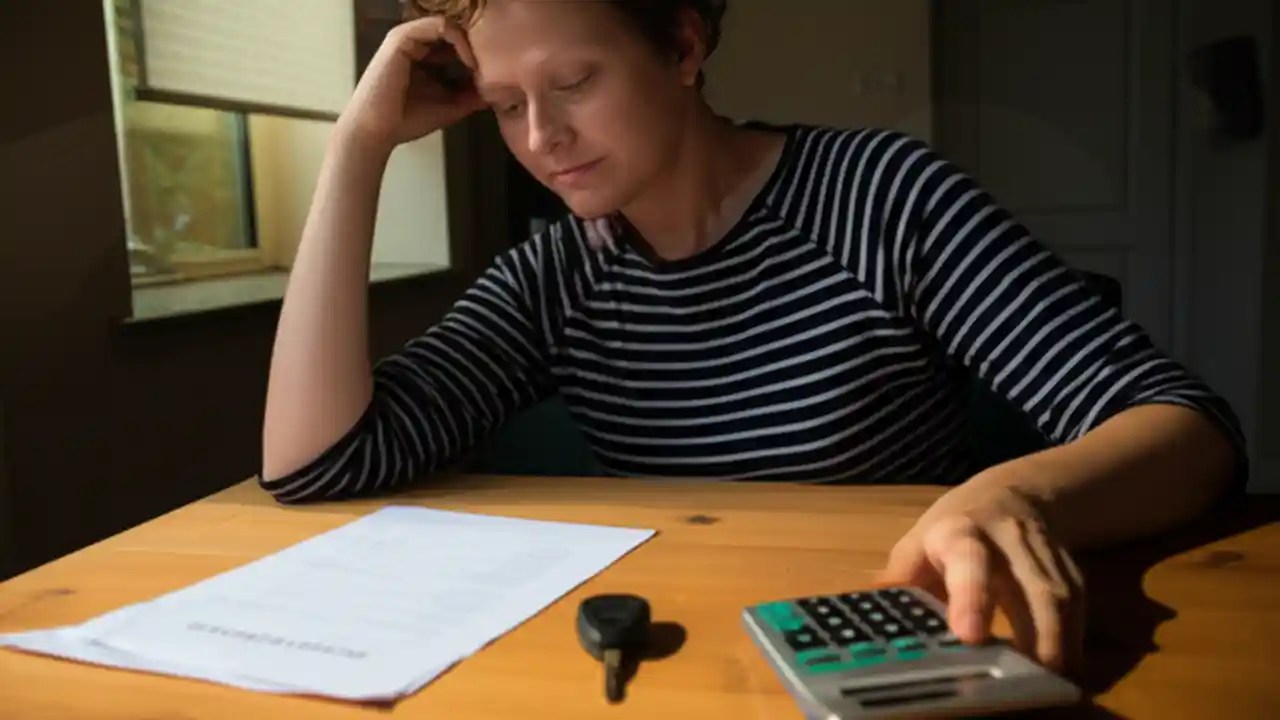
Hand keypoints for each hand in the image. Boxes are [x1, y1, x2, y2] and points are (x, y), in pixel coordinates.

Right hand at [337, 16, 485, 154]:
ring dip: (471, 43)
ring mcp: (408, 37)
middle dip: (478, 46)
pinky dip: (459, 41)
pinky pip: (440, 26)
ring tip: (482, 66)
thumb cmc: (408, 120)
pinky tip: (469, 62)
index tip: (495, 73)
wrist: (377, 131)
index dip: (478, 54)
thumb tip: (497, 91)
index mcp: (425, 55)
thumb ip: (472, 95)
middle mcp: (416, 42)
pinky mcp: (402, 38)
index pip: (458, 43)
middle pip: (456, 32)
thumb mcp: (451, 105)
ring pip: (451, 25)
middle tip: (496, 64)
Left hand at [878, 480, 1084, 673]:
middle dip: (1036, 638)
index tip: (969, 636)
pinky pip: (1080, 610)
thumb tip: (872, 617)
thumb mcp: (916, 546)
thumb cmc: (951, 529)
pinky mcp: (1073, 572)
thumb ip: (899, 582)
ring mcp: (1047, 556)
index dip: (971, 597)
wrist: (1011, 496)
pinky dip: (1073, 643)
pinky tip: (1061, 671)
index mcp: (961, 532)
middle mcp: (1010, 541)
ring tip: (1046, 686)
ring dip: (1060, 647)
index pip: (969, 561)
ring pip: (1064, 601)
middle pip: (1034, 588)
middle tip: (1026, 681)